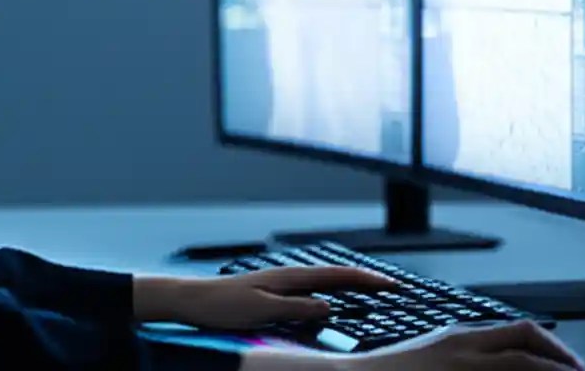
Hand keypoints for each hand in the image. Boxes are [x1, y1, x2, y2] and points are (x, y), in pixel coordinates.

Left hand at [164, 266, 396, 330]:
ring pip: (324, 281)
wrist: (192, 300)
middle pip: (334, 275)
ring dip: (349, 284)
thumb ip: (296, 308)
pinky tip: (331, 301)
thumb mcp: (261, 310)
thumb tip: (329, 307)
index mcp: (288, 278)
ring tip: (371, 291)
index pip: (335, 276)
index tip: (391, 284)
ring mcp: (280, 283)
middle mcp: (287, 276)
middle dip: (364, 280)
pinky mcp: (272, 293)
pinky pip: (310, 290)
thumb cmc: (222, 305)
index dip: (365, 280)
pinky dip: (330, 291)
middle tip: (392, 288)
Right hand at [240, 319, 584, 370]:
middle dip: (562, 362)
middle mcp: (464, 350)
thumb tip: (495, 360)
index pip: (522, 332)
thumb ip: (463, 356)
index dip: (554, 348)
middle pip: (529, 347)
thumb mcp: (431, 355)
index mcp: (459, 337)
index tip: (570, 365)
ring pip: (522, 366)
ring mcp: (460, 369)